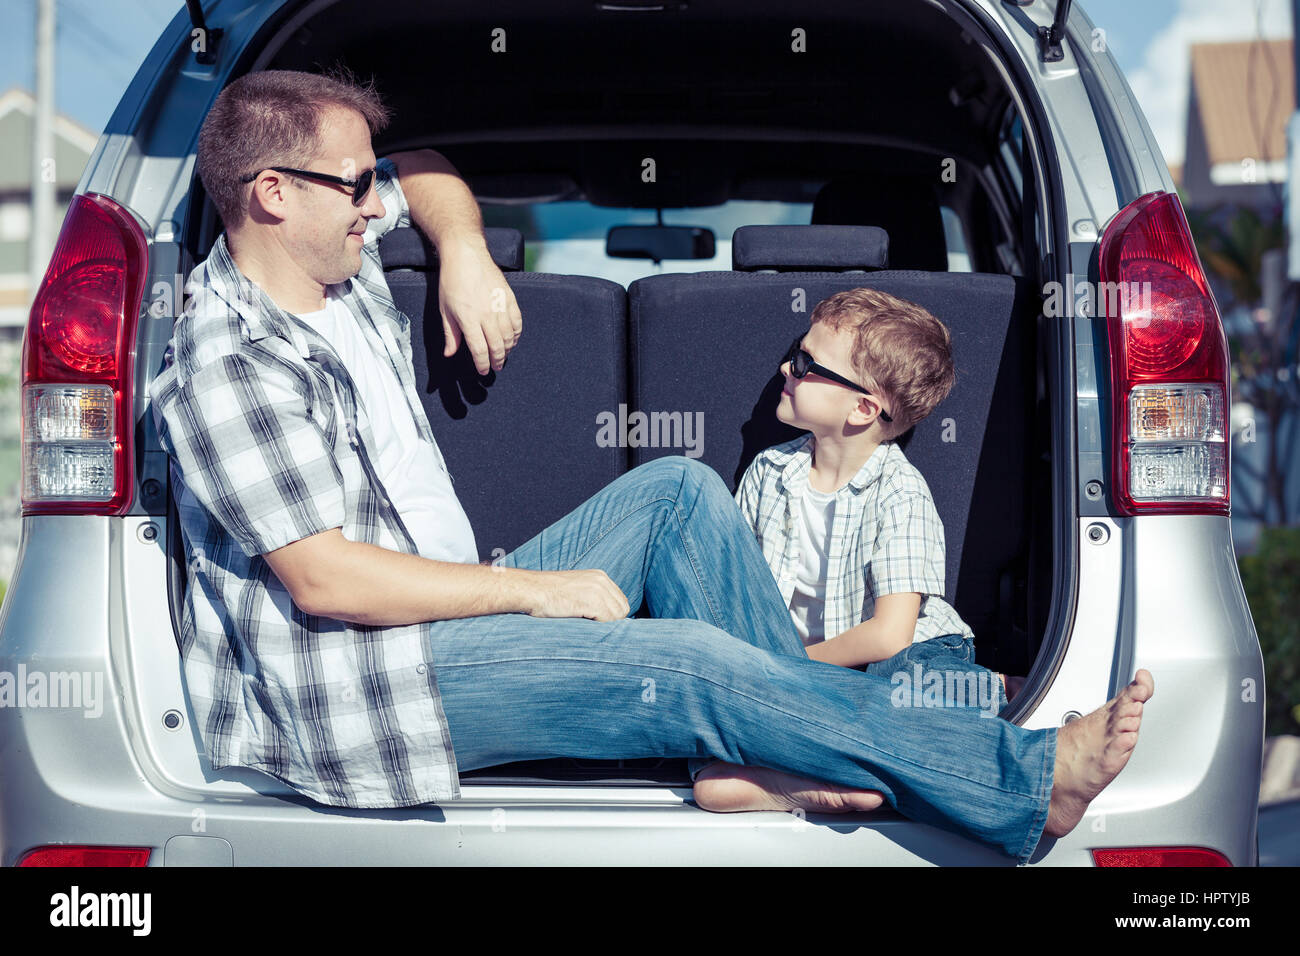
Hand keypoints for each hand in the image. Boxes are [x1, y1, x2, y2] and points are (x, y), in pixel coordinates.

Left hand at [437, 242, 522, 374]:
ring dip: (508, 349)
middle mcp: (487, 315)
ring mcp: (500, 306)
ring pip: (510, 336)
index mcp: (469, 319)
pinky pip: (518, 322)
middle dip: (497, 360)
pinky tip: (513, 339)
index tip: (483, 371)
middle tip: (496, 366)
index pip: (480, 350)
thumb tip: (449, 353)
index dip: (483, 364)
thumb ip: (450, 334)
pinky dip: (517, 334)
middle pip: (498, 346)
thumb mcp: (445, 309)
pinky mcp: (510, 298)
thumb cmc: (452, 281)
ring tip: (503, 354)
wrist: (466, 255)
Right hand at [526, 569, 630, 622]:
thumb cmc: (547, 595)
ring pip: (617, 617)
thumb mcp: (575, 590)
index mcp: (599, 576)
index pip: (620, 601)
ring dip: (604, 626)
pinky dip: (598, 628)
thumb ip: (592, 597)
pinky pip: (607, 621)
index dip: (613, 616)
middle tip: (593, 628)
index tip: (599, 624)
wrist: (530, 590)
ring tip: (586, 627)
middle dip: (612, 622)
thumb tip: (608, 619)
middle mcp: (602, 580)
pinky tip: (582, 625)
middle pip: (622, 609)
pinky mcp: (592, 601)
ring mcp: (597, 590)